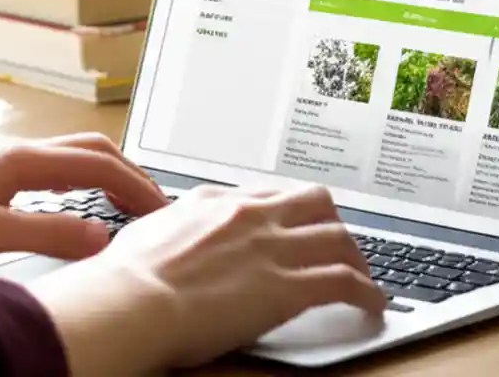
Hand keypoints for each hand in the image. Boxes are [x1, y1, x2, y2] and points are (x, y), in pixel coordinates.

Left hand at [0, 133, 166, 263]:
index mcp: (24, 161)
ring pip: (73, 158)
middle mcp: (17, 154)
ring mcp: (2, 164)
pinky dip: (83, 185)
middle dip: (133, 174)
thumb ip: (46, 233)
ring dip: (109, 175)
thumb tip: (103, 238)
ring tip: (130, 206)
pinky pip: (53, 173)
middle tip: (159, 207)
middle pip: (93, 151)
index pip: (102, 166)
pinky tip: (76, 209)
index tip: (167, 215)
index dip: (140, 190)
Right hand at [29, 184, 385, 375]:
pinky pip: (345, 282)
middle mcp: (250, 216)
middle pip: (313, 202)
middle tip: (335, 242)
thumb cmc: (127, 277)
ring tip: (361, 274)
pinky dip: (366, 292)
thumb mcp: (147, 233)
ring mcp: (272, 247)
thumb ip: (171, 228)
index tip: (292, 223)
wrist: (132, 301)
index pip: (266, 195)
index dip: (287, 211)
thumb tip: (166, 234)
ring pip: (337, 237)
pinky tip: (372, 303)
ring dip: (355, 256)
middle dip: (330, 222)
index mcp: (213, 202)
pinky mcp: (289, 286)